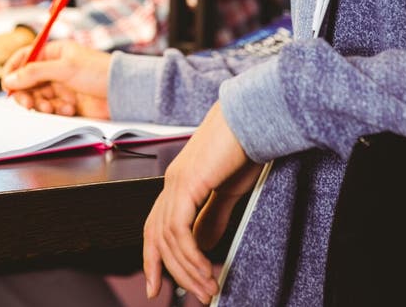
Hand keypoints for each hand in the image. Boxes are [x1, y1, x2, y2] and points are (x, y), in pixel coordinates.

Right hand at [2, 40, 111, 118]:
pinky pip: (50, 108)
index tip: (7, 84)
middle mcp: (55, 69)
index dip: (14, 70)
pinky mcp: (66, 103)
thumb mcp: (64, 68)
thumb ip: (35, 73)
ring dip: (41, 104)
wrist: (121, 93)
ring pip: (37, 97)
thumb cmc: (98, 72)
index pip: (25, 57)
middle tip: (27, 103)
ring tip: (52, 108)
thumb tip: (10, 78)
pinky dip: (55, 110)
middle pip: (27, 81)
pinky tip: (68, 109)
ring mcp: (60, 86)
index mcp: (54, 53)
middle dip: (25, 93)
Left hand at [143, 102, 260, 303]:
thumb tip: (202, 243)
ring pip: (168, 238)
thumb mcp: (228, 189)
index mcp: (178, 181)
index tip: (156, 286)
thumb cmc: (244, 146)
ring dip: (188, 270)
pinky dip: (191, 254)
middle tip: (200, 295)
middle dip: (175, 273)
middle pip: (158, 237)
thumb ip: (212, 215)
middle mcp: (171, 181)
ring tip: (209, 287)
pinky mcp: (188, 182)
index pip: (155, 226)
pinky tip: (206, 267)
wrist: (252, 117)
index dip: (153, 258)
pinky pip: (179, 229)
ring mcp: (177, 181)